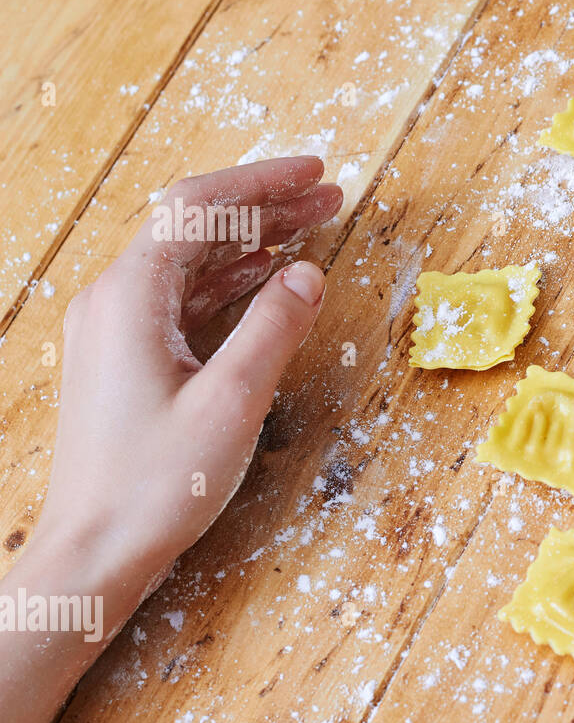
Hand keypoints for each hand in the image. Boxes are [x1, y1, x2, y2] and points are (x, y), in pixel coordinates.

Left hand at [36, 156, 341, 595]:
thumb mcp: (231, 402)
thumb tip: (307, 272)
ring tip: (310, 228)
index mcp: (130, 297)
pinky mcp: (126, 360)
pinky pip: (183, 297)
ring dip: (251, 241)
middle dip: (264, 207)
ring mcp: (116, 330)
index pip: (197, 210)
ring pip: (190, 261)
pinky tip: (266, 277)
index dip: (260, 184)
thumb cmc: (155, 483)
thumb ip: (274, 328)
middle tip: (328, 196)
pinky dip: (229, 279)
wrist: (95, 549)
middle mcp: (114, 301)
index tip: (315, 172)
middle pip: (193, 228)